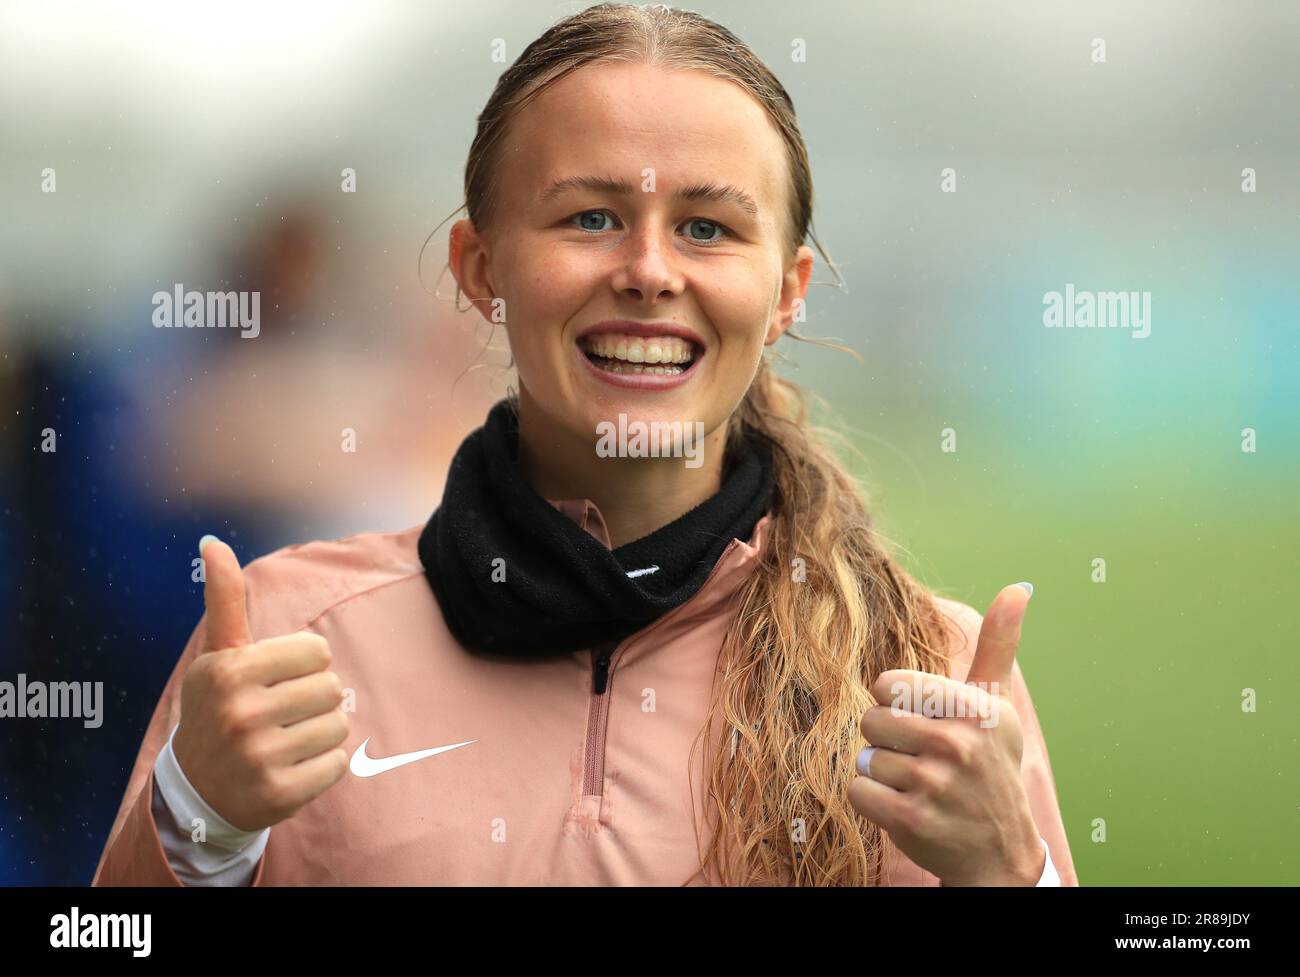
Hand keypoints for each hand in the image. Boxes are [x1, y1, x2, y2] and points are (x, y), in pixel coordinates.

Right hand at [171, 536, 350, 831]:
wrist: (196, 793)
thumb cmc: (218, 708)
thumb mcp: (218, 655)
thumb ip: (225, 599)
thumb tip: (211, 542)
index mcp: (230, 672)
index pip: (317, 651)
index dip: (304, 664)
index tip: (276, 680)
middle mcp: (241, 714)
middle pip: (332, 688)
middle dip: (314, 699)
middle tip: (280, 714)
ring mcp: (259, 758)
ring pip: (338, 726)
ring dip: (320, 733)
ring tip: (284, 741)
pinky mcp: (279, 795)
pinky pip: (337, 764)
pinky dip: (322, 766)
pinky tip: (289, 768)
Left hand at [848, 582, 1044, 885]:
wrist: (1000, 853)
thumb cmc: (991, 768)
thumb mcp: (998, 707)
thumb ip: (998, 646)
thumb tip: (1018, 588)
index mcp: (976, 710)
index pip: (891, 685)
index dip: (896, 703)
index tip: (922, 721)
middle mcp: (959, 745)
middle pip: (871, 719)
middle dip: (886, 739)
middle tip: (919, 759)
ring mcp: (935, 785)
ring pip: (864, 757)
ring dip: (882, 773)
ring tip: (917, 786)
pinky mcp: (910, 821)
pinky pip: (856, 790)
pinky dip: (871, 801)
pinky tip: (904, 808)